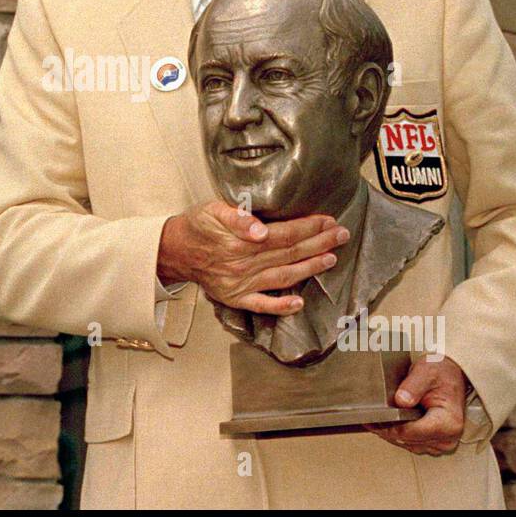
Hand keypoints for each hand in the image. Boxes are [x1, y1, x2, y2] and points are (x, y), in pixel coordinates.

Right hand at [156, 200, 349, 315]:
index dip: (308, 228)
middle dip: (319, 243)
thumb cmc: (197, 226)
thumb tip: (260, 229)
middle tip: (342, 235)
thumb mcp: (212, 210)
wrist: (174, 250)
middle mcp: (244, 265)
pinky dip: (281, 306)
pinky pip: (262, 305)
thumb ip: (236, 218)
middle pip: (289, 254)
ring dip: (310, 269)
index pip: (284, 235)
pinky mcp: (236, 298)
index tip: (328, 221)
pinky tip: (299, 303)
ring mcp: (242, 284)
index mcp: (241, 243)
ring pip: (283, 276)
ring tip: (331, 259)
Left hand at [365, 355, 468, 455]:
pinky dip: (398, 433)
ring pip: (407, 443)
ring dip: (390, 433)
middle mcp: (447, 437)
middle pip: (407, 440)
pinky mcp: (436, 443)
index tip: (374, 418)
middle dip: (386, 429)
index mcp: (448, 422)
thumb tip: (401, 400)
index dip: (389, 426)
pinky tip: (387, 423)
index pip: (410, 432)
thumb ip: (413, 386)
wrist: (452, 375)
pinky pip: (411, 442)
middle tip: (369, 418)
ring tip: (375, 420)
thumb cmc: (441, 372)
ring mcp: (442, 443)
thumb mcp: (426, 371)